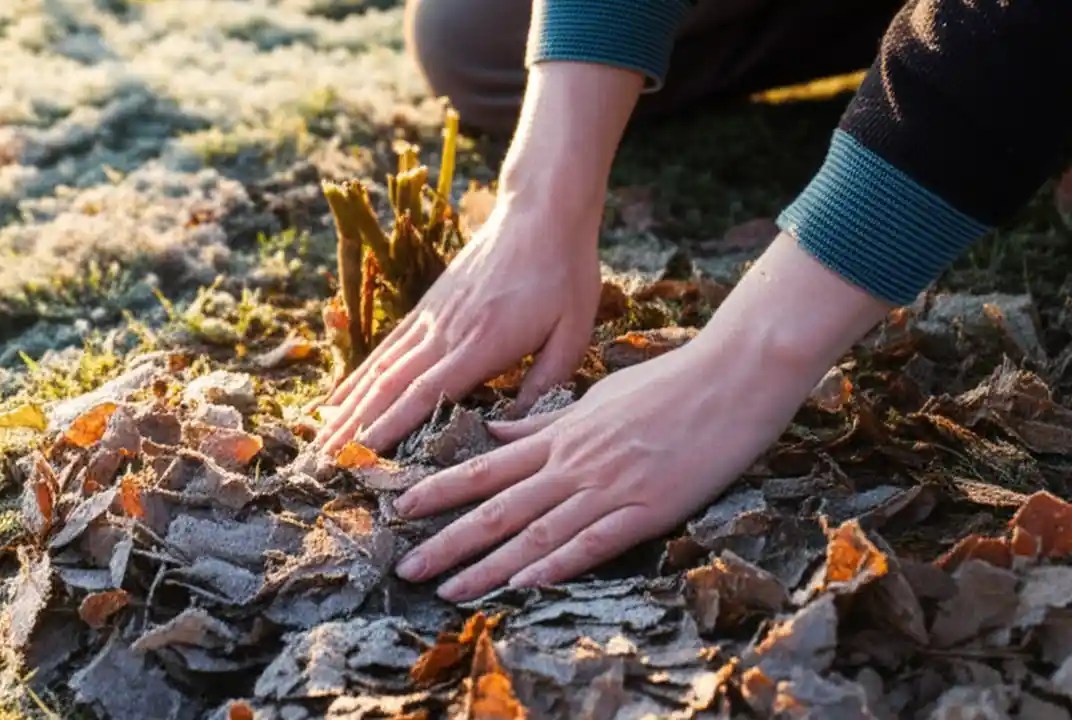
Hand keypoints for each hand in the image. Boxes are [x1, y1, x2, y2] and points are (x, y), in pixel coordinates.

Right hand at [315, 196, 601, 453]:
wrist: (540, 211)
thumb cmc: (564, 273)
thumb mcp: (574, 332)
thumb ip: (547, 382)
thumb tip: (517, 427)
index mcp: (481, 344)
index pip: (425, 395)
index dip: (390, 428)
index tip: (362, 459)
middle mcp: (444, 332)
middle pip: (388, 387)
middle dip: (354, 428)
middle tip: (323, 463)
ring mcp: (430, 317)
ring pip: (379, 368)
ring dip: (347, 407)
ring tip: (318, 440)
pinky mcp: (427, 306)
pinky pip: (386, 347)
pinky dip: (358, 376)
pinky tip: (339, 397)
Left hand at [391, 234, 892, 600]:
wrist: (732, 377)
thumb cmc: (667, 384)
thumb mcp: (596, 397)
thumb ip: (546, 421)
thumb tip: (499, 430)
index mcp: (561, 435)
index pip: (486, 466)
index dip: (440, 489)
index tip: (401, 507)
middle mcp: (573, 464)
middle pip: (498, 508)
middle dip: (448, 541)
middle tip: (405, 568)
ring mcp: (608, 488)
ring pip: (534, 533)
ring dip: (488, 567)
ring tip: (448, 590)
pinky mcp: (646, 509)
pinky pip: (591, 543)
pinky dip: (555, 565)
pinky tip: (523, 585)